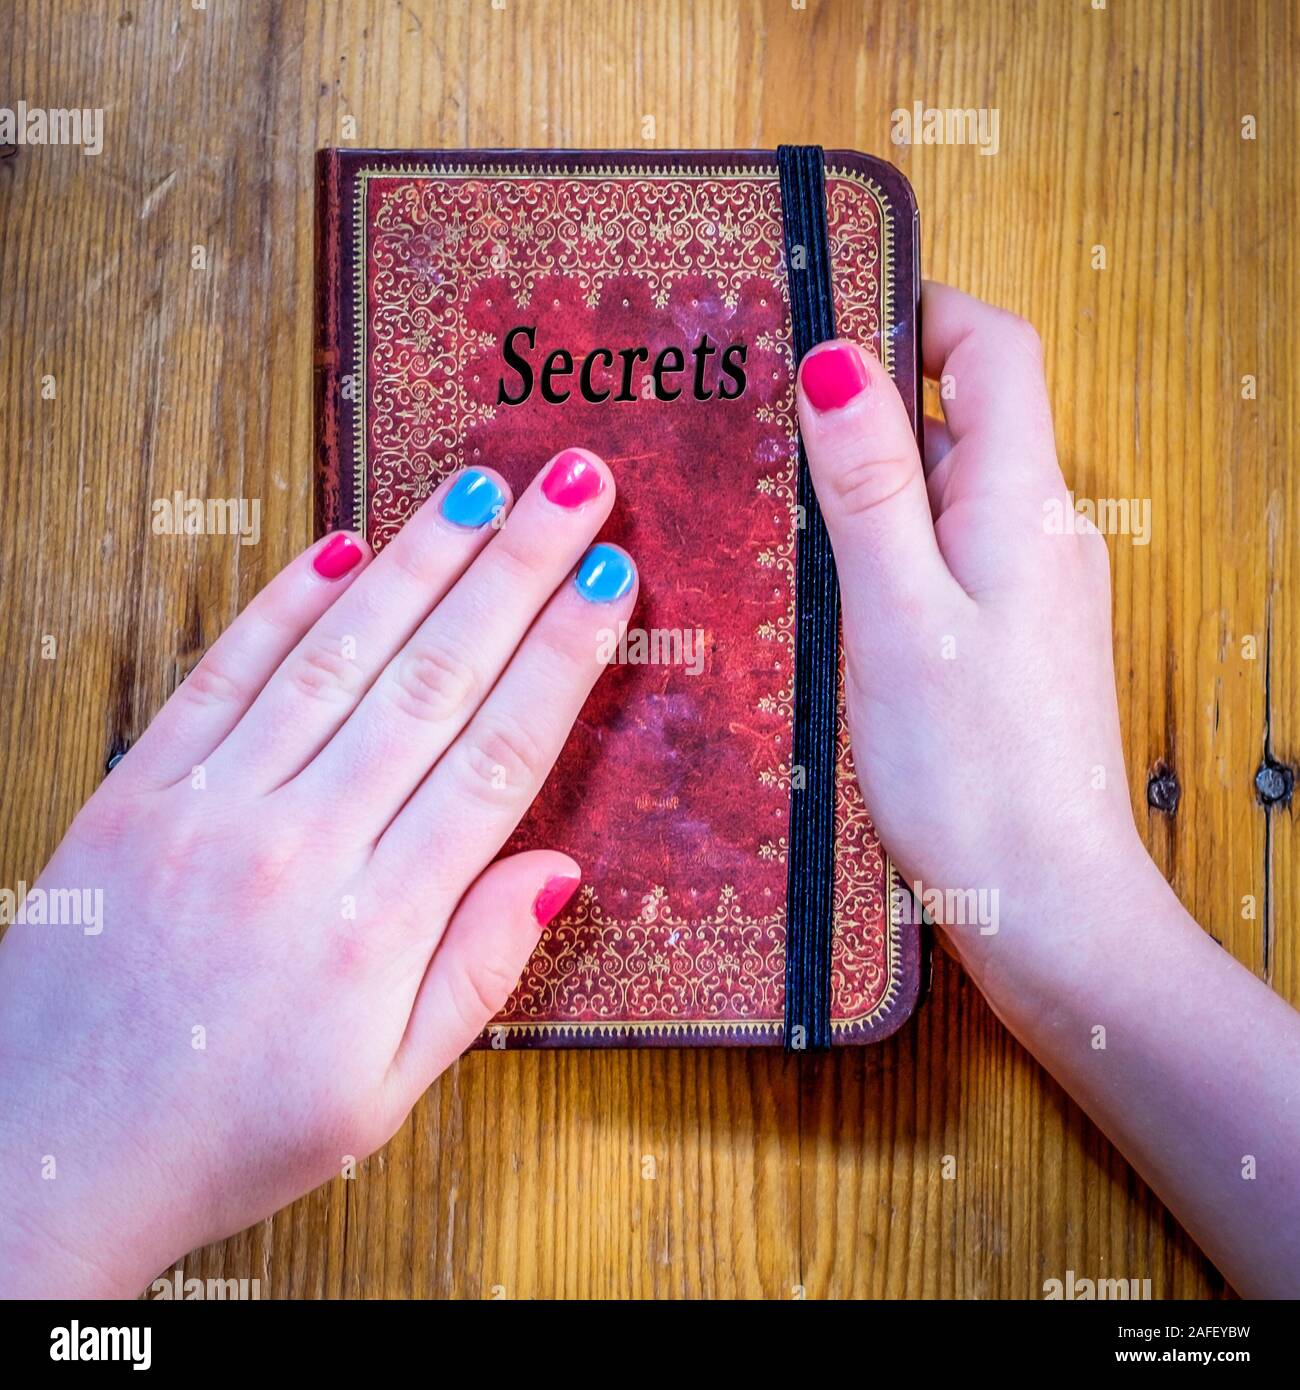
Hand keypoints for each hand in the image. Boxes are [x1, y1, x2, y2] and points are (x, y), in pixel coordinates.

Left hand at [0, 449, 635, 1296]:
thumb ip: (474, 974)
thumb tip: (555, 869)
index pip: (497, 756)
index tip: (609, 580)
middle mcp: (297, 845)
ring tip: (479, 488)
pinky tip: (340, 547)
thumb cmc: (228, 1132)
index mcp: (374, 926)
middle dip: (516, 570)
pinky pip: (222, 676)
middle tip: (572, 485)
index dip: (561, 656)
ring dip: (418, 562)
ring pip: (339, 657)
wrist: (42, 1155)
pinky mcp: (138, 791)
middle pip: (434, 680)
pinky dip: (282, 605)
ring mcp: (210, 808)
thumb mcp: (381, 1094)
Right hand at [795, 282, 1154, 1003]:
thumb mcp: (896, 616)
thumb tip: (838, 363)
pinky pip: (942, 562)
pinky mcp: (1004, 644)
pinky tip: (826, 596)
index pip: (994, 348)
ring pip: (944, 496)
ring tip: (782, 510)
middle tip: (771, 419)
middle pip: (964, 417)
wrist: (1044, 903)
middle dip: (872, 403)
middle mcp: (1037, 532)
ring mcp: (1026, 590)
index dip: (921, 308)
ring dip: (871, 486)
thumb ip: (870, 487)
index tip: (832, 313)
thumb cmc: (972, 772)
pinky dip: (885, 553)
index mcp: (1021, 504)